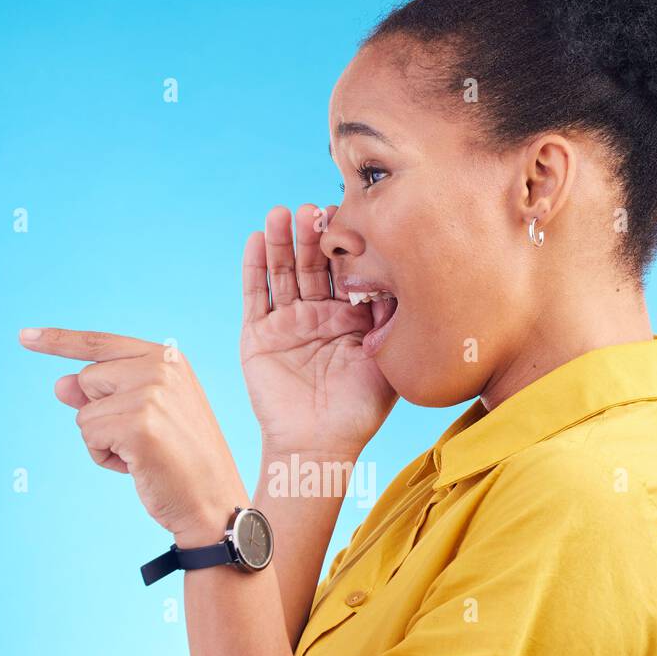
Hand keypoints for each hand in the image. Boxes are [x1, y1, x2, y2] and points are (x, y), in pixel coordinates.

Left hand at [20, 327, 248, 546]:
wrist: (213, 502)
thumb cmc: (181, 462)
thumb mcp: (146, 417)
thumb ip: (106, 395)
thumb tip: (59, 384)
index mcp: (168, 358)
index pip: (102, 343)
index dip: (59, 341)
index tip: (24, 337)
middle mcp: (161, 367)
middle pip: (87, 379)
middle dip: (100, 412)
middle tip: (142, 439)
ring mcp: (151, 393)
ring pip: (85, 411)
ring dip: (102, 440)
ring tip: (142, 455)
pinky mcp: (138, 423)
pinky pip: (88, 435)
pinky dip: (103, 457)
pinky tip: (136, 465)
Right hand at [241, 205, 397, 457]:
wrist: (318, 445)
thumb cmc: (357, 411)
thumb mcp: (386, 362)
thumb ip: (392, 322)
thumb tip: (403, 278)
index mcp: (349, 319)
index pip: (345, 271)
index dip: (345, 245)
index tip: (349, 214)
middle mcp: (317, 315)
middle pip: (312, 266)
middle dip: (312, 238)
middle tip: (315, 210)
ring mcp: (286, 323)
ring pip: (282, 274)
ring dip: (280, 243)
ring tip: (281, 213)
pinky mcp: (258, 336)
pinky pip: (254, 296)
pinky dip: (253, 268)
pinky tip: (255, 239)